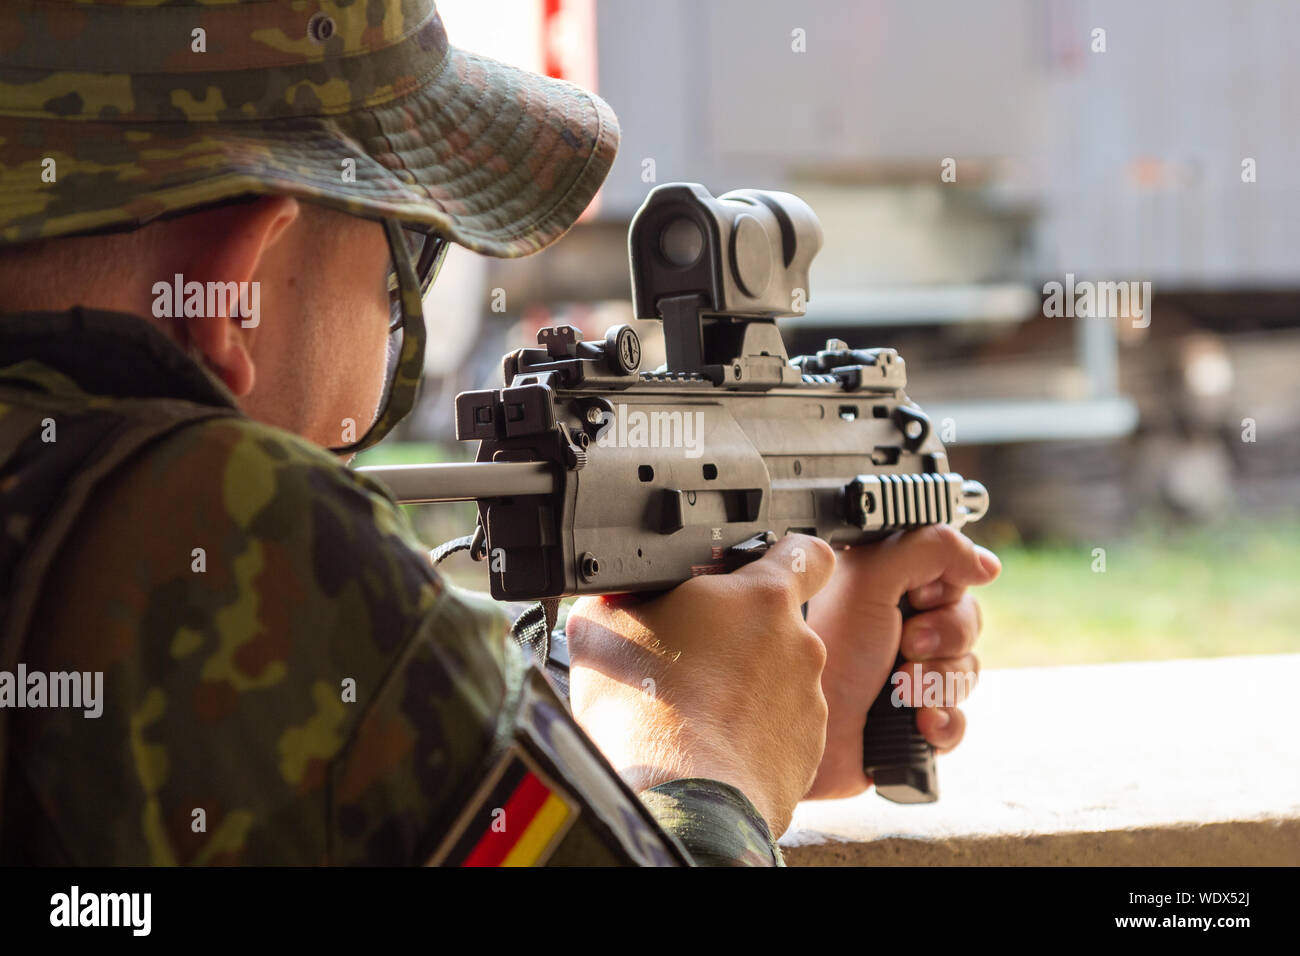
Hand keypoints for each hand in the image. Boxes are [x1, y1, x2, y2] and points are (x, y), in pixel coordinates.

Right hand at [566, 533, 835, 836]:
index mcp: (761, 598)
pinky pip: (777, 732)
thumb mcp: (607, 621)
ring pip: (777, 682)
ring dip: (744, 690)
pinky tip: (710, 748)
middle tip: (689, 660)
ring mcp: (808, 703)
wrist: (674, 798)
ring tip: (692, 714)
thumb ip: (634, 595)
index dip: (786, 558)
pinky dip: (750, 736)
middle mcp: (799, 644)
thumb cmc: (642, 707)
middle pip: (777, 626)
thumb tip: (626, 595)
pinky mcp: (805, 754)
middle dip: (740, 638)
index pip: (805, 554)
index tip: (757, 575)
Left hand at [803, 525, 1000, 799]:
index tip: (921, 595)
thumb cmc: (822, 652)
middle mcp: (894, 629)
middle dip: (945, 634)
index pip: (947, 571)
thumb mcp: (869, 580)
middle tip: (908, 643)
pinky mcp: (909, 723)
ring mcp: (904, 676)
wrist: (798, 732)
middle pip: (965, 618)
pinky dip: (943, 721)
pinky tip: (920, 722)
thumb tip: (983, 562)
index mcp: (880, 587)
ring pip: (965, 669)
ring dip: (939, 679)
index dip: (945, 584)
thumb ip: (927, 550)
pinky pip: (957, 719)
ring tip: (902, 687)